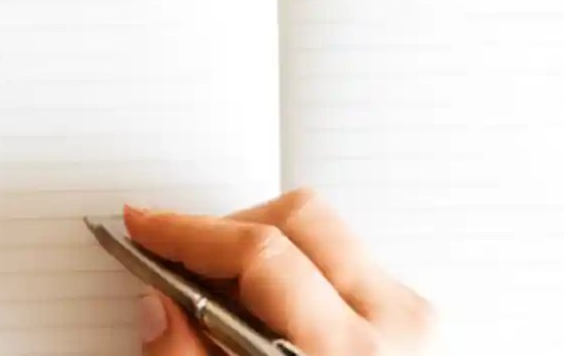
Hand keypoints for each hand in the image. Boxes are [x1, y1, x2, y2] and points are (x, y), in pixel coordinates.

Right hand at [125, 189, 435, 355]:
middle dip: (224, 231)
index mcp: (348, 354)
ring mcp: (415, 321)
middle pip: (298, 221)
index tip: (144, 227)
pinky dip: (296, 274)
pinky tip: (263, 313)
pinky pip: (346, 265)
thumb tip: (157, 307)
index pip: (260, 252)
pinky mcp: (418, 324)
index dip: (187, 232)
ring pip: (325, 234)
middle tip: (173, 260)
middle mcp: (395, 325)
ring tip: (219, 295)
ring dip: (262, 249)